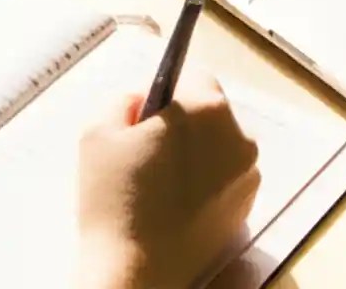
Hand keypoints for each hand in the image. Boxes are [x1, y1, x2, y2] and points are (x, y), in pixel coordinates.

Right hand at [76, 71, 260, 288]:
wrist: (137, 272)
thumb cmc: (115, 201)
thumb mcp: (97, 132)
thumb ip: (122, 99)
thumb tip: (143, 99)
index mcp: (207, 111)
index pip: (194, 77)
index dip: (167, 92)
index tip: (149, 114)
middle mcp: (239, 137)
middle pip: (210, 113)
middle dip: (183, 124)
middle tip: (146, 151)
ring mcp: (248, 175)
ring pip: (219, 146)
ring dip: (196, 153)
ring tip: (158, 182)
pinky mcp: (247, 207)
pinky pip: (225, 178)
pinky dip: (206, 182)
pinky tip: (175, 202)